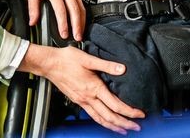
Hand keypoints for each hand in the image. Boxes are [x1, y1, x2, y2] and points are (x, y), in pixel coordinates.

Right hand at [21, 44, 143, 133]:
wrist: (49, 64)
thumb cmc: (67, 59)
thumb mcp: (88, 58)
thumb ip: (107, 65)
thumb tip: (123, 69)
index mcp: (93, 88)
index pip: (115, 105)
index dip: (129, 111)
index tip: (140, 114)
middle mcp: (88, 98)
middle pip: (109, 117)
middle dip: (124, 123)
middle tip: (137, 127)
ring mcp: (82, 101)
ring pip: (100, 119)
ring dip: (114, 126)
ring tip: (125, 130)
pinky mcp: (78, 101)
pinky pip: (92, 116)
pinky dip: (102, 122)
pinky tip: (107, 122)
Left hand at [26, 0, 84, 40]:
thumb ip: (33, 7)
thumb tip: (33, 22)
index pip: (61, 9)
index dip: (63, 23)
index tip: (64, 33)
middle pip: (74, 9)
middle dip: (77, 24)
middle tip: (77, 36)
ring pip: (81, 6)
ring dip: (82, 20)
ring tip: (80, 32)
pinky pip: (82, 2)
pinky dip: (83, 13)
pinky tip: (81, 21)